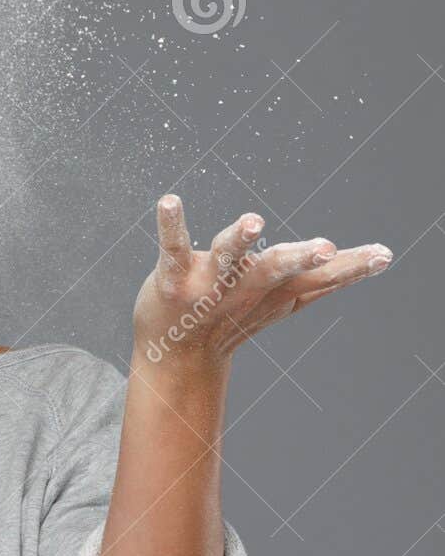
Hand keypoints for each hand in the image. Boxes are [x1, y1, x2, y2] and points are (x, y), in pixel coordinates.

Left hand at [133, 195, 391, 366]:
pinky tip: (169, 201)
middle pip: (277, 268)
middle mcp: (245, 285)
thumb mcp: (288, 296)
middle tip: (326, 249)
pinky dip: (171, 225)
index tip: (382, 256)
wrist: (178, 355)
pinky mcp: (173, 277)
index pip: (319, 277)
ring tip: (254, 222)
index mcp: (276, 287)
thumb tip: (385, 256)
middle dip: (300, 258)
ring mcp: (208, 283)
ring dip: (240, 239)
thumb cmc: (237, 315)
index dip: (351, 267)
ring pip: (228, 256)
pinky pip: (171, 247)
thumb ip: (332, 276)